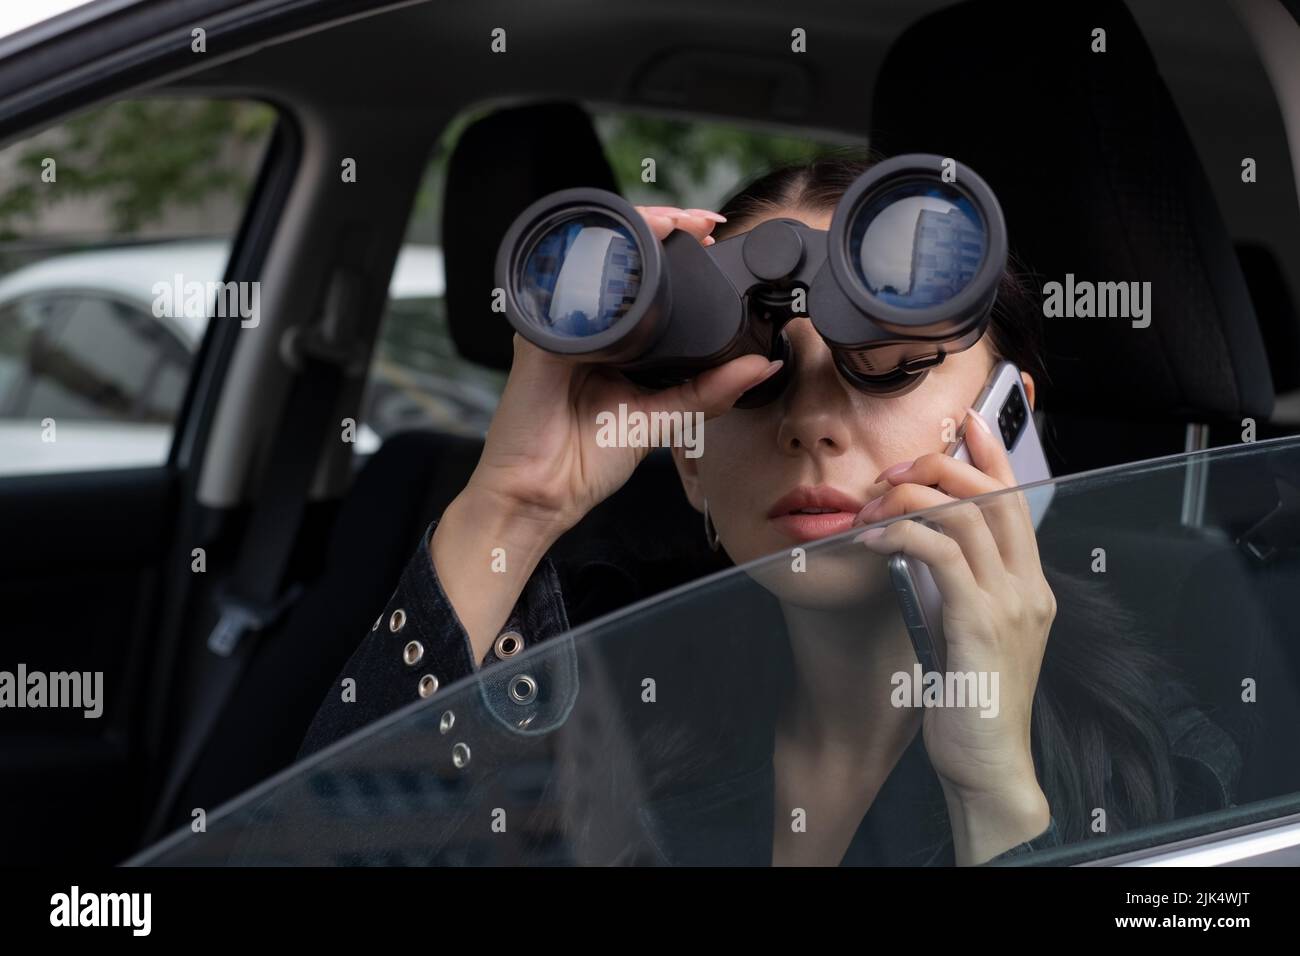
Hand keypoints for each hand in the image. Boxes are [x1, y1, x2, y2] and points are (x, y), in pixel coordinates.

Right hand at [433, 206, 781, 661]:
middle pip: (622, 260)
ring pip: (594, 261)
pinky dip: (594, 269)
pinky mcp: (538, 336)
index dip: (680, 253)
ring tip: (677, 224)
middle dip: (663, 229)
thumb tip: (761, 366)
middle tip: (706, 223)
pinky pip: (565, 292)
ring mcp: (559, 325)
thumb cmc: (586, 460)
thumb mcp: (664, 420)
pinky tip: (626, 257)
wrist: (540, 495)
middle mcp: (587, 325)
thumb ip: (710, 391)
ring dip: (635, 236)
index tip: (717, 234)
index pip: (648, 281)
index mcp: (617, 339)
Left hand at [853, 408, 1055, 862]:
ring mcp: (1009, 605)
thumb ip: (957, 589)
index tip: (964, 422)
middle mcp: (1028, 588)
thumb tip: (919, 546)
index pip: (1016, 503)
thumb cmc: (972, 703)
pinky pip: (941, 554)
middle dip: (943, 466)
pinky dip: (904, 534)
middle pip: (995, 495)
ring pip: (967, 515)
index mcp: (1030, 588)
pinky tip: (874, 538)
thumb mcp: (968, 634)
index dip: (991, 456)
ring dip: (913, 498)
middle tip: (897, 468)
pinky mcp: (979, 623)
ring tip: (875, 505)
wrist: (989, 765)